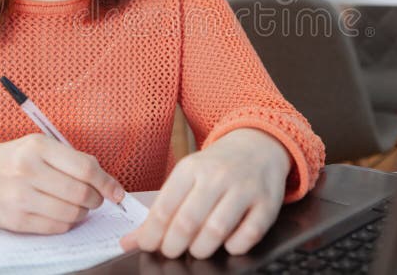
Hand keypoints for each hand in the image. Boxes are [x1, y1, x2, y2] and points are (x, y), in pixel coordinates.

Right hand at [0, 133, 124, 233]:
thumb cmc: (16, 159)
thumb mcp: (41, 146)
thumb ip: (72, 159)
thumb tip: (106, 181)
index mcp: (38, 147)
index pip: (85, 168)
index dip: (107, 182)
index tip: (116, 192)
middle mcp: (28, 171)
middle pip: (80, 193)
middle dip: (97, 199)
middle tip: (96, 199)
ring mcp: (20, 197)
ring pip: (70, 213)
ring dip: (83, 213)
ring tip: (79, 207)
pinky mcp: (16, 220)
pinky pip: (55, 227)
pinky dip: (67, 223)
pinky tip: (63, 214)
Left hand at [121, 128, 290, 258]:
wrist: (257, 145)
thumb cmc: (216, 167)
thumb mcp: (186, 177)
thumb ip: (160, 209)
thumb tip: (129, 242)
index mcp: (192, 168)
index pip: (165, 207)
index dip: (152, 234)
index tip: (150, 245)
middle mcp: (218, 176)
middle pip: (187, 222)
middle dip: (173, 246)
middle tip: (172, 251)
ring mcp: (244, 189)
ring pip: (216, 230)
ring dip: (201, 249)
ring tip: (196, 249)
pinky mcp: (267, 203)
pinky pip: (248, 235)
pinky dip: (234, 246)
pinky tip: (227, 243)